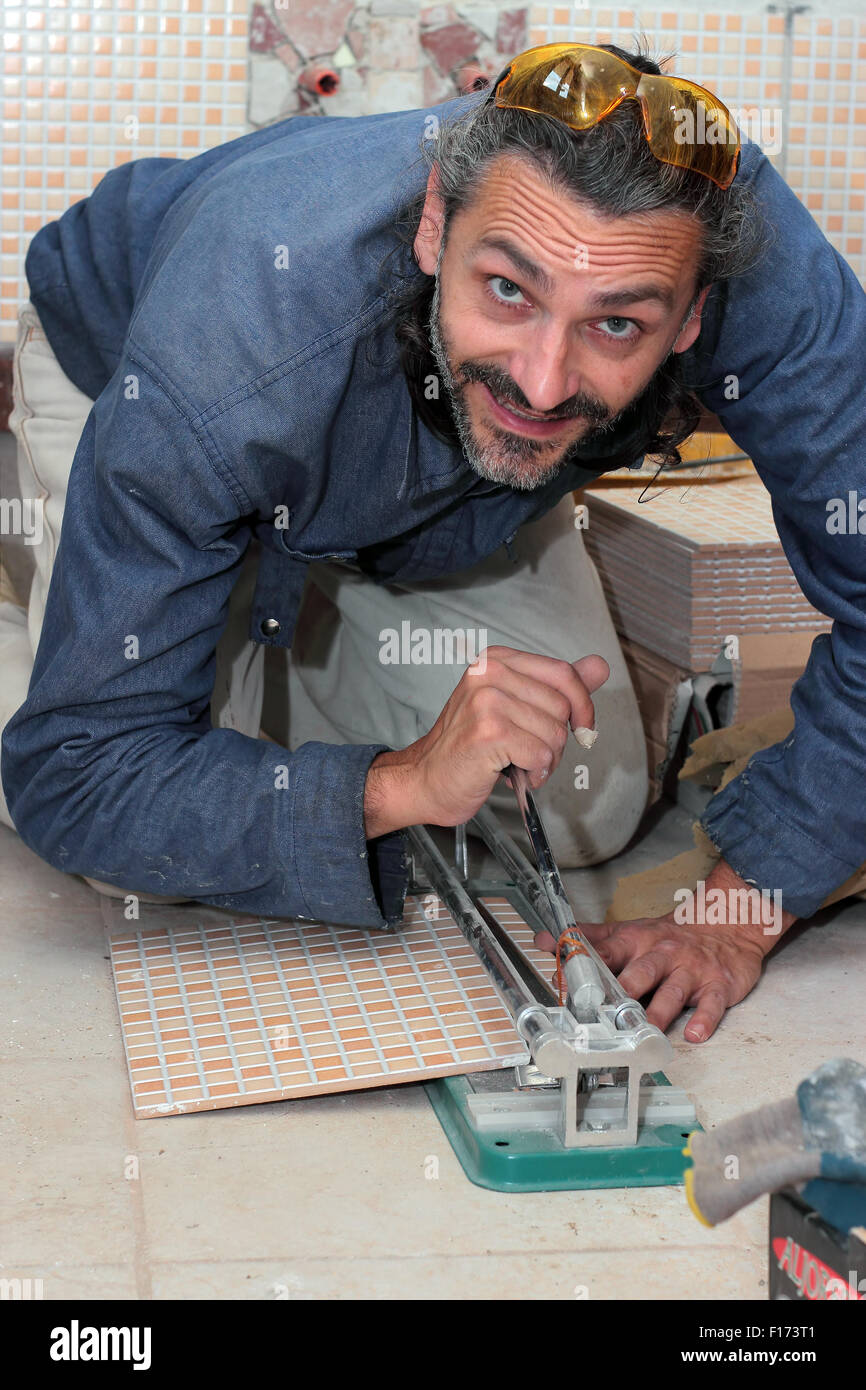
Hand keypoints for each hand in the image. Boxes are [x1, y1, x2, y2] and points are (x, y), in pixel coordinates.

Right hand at [364, 645, 608, 835]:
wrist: (426, 779)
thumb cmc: (468, 746)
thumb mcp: (514, 706)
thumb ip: (556, 686)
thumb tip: (599, 666)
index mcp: (497, 660)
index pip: (563, 673)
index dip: (583, 705)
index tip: (583, 728)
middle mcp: (489, 673)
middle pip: (562, 707)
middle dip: (555, 739)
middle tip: (528, 752)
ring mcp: (486, 701)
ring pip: (554, 733)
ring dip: (545, 759)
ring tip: (517, 762)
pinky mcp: (488, 732)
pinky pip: (541, 754)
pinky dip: (535, 772)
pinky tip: (513, 773)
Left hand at [580, 914, 767, 1041]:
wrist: (724, 924)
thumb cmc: (667, 936)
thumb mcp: (627, 932)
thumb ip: (587, 939)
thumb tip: (544, 940)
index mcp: (636, 941)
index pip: (606, 953)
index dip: (586, 967)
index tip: (567, 983)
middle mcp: (662, 955)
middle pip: (640, 972)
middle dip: (622, 992)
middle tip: (605, 1013)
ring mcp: (690, 970)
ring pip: (673, 991)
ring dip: (659, 1012)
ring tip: (646, 1031)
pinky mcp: (717, 985)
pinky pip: (712, 1003)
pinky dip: (704, 1019)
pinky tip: (695, 1034)